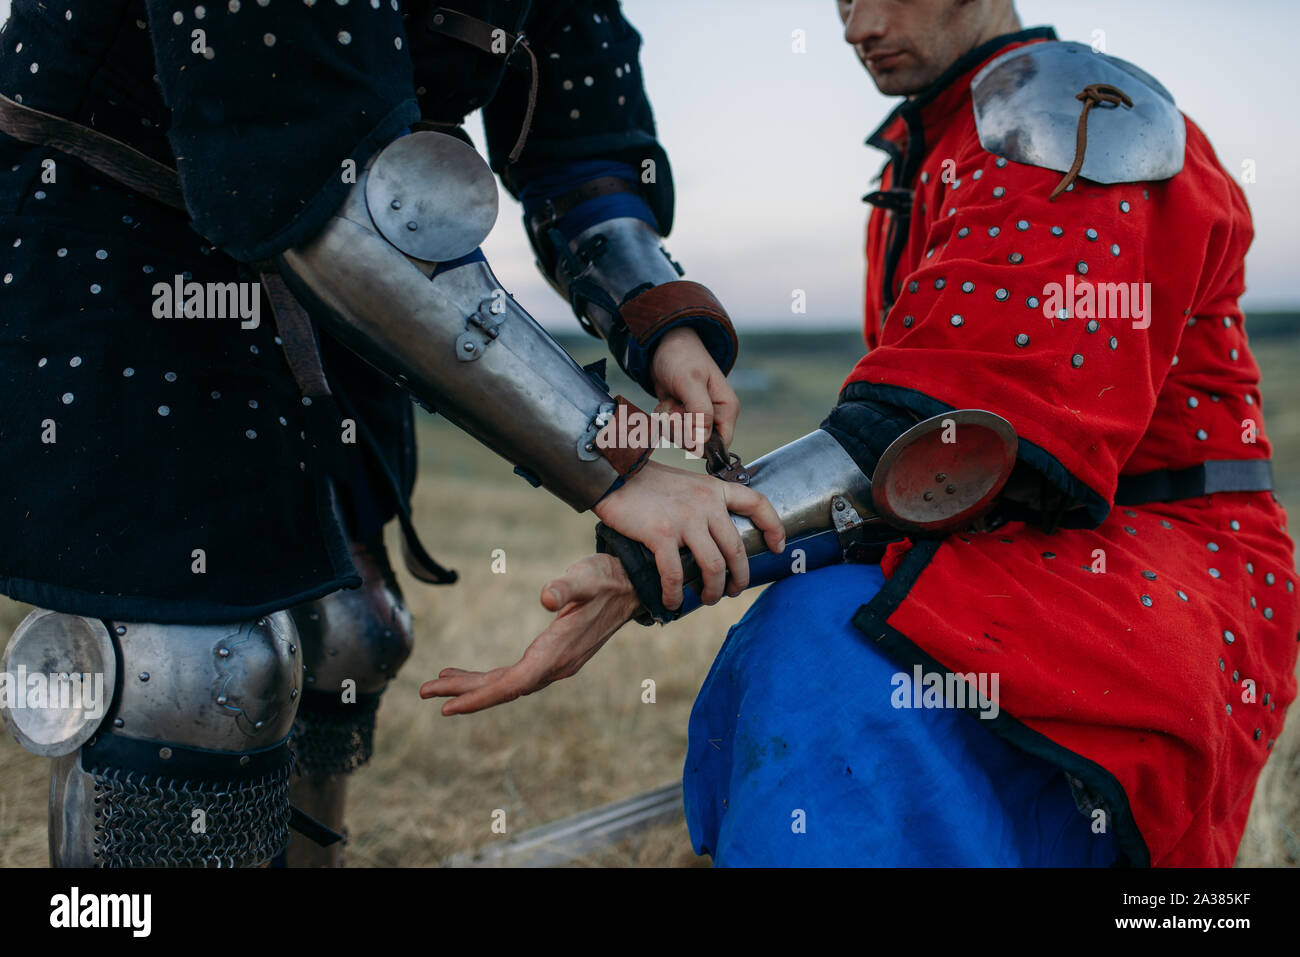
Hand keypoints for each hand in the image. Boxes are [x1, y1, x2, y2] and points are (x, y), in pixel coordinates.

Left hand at [419, 555, 640, 714]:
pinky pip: (515, 675)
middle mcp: (556, 665)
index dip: (480, 697)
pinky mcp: (553, 656)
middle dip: (465, 693)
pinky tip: (468, 675)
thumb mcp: (586, 575)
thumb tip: (545, 597)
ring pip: (507, 683)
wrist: (633, 586)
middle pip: (504, 688)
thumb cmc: (607, 578)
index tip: (448, 708)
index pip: (513, 684)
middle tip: (424, 692)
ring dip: (473, 685)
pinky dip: (489, 677)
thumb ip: (566, 587)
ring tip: (436, 684)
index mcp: (558, 652)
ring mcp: (555, 664)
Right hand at [594, 460, 784, 610]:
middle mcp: (705, 504)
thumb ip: (703, 503)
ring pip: (713, 566)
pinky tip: (672, 602)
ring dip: (713, 590)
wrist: (614, 474)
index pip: (756, 503)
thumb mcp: (686, 484)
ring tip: (707, 598)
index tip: (777, 547)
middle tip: (734, 590)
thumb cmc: (646, 483)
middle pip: (736, 549)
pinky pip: (675, 574)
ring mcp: (684, 520)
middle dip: (740, 577)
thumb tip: (714, 534)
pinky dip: (675, 594)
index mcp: (713, 490)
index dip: (774, 526)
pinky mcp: (660, 535)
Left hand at [649, 326, 738, 454]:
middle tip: (675, 404)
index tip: (685, 426)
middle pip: (698, 444)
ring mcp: (698, 418)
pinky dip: (664, 418)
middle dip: (680, 428)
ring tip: (671, 399)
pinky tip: (666, 401)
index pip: (721, 444)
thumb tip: (703, 442)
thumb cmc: (682, 357)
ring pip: (682, 439)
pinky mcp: (684, 417)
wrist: (664, 344)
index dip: (701, 442)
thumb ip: (700, 411)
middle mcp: (715, 416)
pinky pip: (672, 431)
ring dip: (670, 422)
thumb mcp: (690, 382)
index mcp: (726, 409)